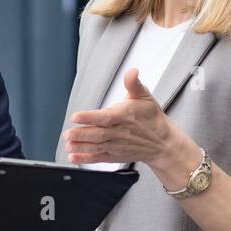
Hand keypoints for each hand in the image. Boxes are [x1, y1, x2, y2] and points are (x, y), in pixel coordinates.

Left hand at [63, 67, 188, 168]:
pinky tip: (73, 157)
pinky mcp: (114, 155)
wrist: (162, 143)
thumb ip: (134, 84)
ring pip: (96, 147)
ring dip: (81, 147)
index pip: (105, 117)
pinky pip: (98, 158)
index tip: (76, 117)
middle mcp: (119, 132)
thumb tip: (132, 72)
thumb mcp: (145, 97)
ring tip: (68, 145)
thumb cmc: (151, 119)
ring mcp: (116, 145)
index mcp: (124, 116)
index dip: (89, 117)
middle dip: (81, 135)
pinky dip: (85, 159)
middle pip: (98, 134)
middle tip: (67, 134)